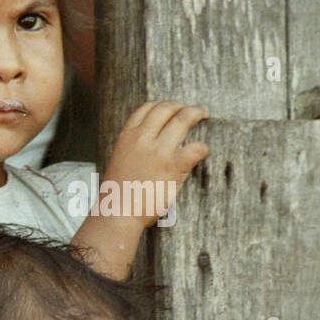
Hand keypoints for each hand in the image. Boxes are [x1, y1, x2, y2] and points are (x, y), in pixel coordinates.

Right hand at [101, 101, 209, 225]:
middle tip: (192, 112)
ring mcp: (159, 151)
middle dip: (181, 107)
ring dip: (196, 113)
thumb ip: (133, 148)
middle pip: (166, 108)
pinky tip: (202, 152)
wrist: (116, 214)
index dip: (161, 105)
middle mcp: (142, 139)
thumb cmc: (117, 194)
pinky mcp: (174, 166)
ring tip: (203, 115)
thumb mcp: (119, 161)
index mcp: (127, 137)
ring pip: (184, 118)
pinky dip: (203, 148)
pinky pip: (197, 148)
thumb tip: (150, 144)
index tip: (171, 110)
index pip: (146, 108)